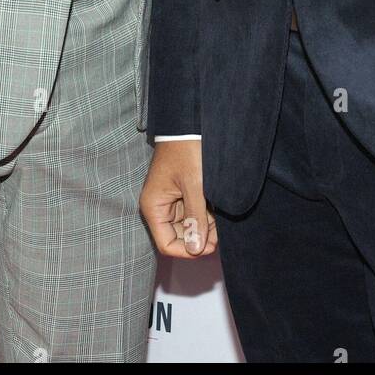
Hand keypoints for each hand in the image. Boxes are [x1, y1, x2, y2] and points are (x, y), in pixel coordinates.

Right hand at [139, 139, 216, 257]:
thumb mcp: (194, 184)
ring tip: (221, 216)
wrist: (190, 124)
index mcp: (154, 206)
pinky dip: (207, 215)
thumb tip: (196, 249)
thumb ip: (196, 217)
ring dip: (206, 226)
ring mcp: (172, 200)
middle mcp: (160, 206)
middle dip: (200, 237)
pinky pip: (194, 212)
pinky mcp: (183, 193)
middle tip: (221, 231)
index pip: (167, 244)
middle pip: (179, 236)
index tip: (209, 246)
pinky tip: (218, 208)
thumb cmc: (187, 149)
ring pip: (189, 226)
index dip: (187, 250)